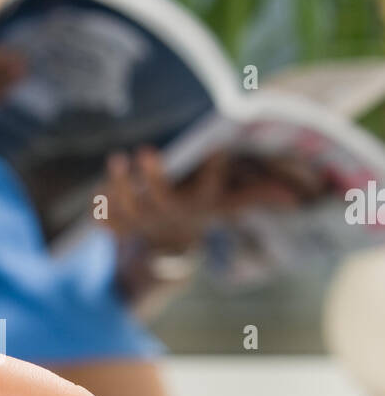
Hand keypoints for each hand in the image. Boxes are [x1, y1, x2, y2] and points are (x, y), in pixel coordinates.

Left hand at [100, 147, 315, 256]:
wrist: (167, 246)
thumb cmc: (200, 211)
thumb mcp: (227, 204)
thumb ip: (256, 194)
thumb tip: (295, 196)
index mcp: (197, 206)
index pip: (208, 189)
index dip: (213, 172)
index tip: (217, 150)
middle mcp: (169, 217)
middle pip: (161, 200)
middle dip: (153, 177)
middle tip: (144, 150)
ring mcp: (142, 225)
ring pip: (129, 210)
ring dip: (119, 187)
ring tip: (117, 159)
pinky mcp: (118, 228)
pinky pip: (106, 222)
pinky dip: (100, 208)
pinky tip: (99, 189)